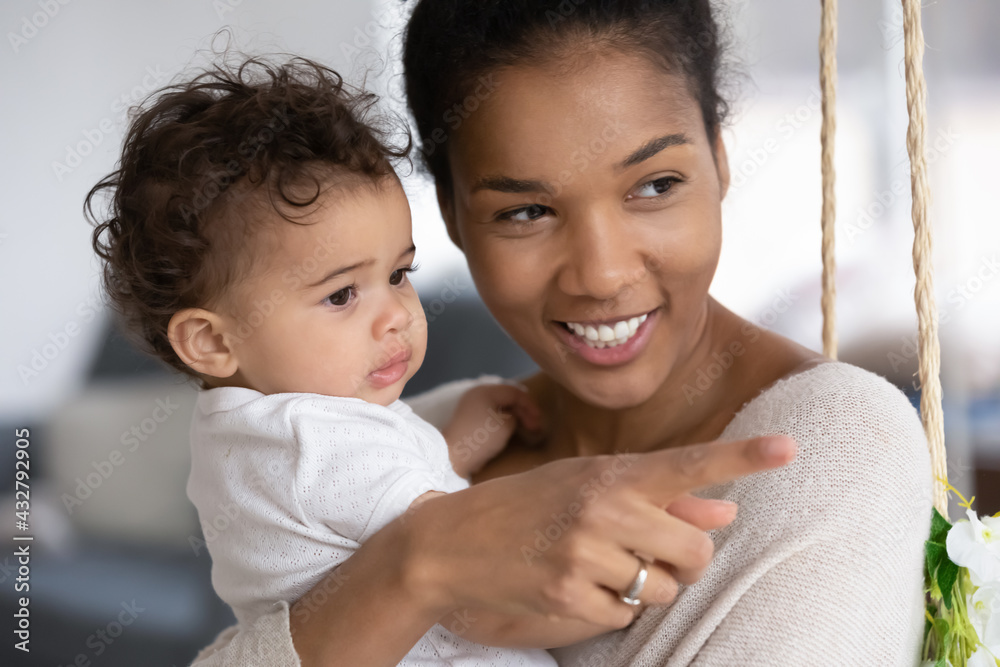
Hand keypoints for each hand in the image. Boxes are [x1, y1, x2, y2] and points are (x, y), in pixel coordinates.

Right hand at [397, 435, 796, 628]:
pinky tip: (578, 585)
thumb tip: (729, 512)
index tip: (791, 447)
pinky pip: (626, 615)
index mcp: (610, 473)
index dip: (744, 457)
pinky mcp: (569, 595)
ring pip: (664, 588)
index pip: (689, 463)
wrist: (448, 542)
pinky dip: (613, 607)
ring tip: (602, 564)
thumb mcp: (587, 487)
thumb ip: (661, 500)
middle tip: (653, 552)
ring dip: (648, 585)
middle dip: (686, 559)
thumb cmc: (526, 506)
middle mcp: (603, 508)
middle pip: (696, 550)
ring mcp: (586, 554)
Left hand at [441, 383, 542, 477]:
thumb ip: (516, 416)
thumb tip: (514, 417)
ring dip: (515, 416)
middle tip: (536, 427)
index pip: (515, 392)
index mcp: (486, 391)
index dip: (530, 406)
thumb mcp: (506, 426)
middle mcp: (477, 394)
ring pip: (500, 406)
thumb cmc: (481, 438)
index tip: (540, 420)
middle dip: (524, 411)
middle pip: (507, 398)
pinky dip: (504, 420)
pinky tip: (511, 430)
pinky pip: (492, 414)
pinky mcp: (469, 419)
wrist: (453, 455)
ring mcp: (471, 406)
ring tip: (527, 429)